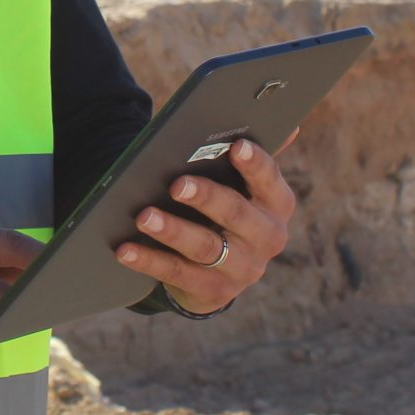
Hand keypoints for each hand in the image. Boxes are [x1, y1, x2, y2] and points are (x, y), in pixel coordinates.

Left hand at [113, 137, 297, 314]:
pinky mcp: (215, 292)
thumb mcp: (240, 185)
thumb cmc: (227, 209)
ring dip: (173, 231)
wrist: (221, 269)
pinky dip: (149, 261)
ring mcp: (244, 269)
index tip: (236, 146)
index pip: (269, 180)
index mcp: (277, 204)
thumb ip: (252, 157)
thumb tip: (288, 122)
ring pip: (205, 247)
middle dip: (206, 197)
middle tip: (176, 184)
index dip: (255, 164)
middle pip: (236, 214)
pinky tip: (125, 249)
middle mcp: (268, 238)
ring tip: (144, 216)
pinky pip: (178, 274)